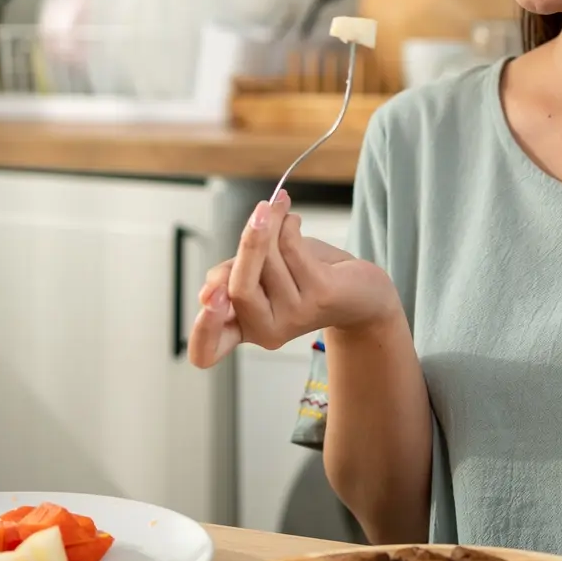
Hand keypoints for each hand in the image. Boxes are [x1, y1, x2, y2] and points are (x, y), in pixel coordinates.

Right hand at [188, 190, 400, 367]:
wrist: (359, 290)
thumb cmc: (303, 277)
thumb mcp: (259, 272)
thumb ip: (232, 273)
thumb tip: (213, 283)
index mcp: (244, 329)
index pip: (207, 351)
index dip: (202, 330)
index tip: (209, 298)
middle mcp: (266, 331)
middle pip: (238, 289)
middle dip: (248, 243)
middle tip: (259, 212)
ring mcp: (294, 316)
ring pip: (267, 260)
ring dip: (272, 222)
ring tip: (278, 210)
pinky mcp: (320, 296)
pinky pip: (291, 248)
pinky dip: (288, 224)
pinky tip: (293, 219)